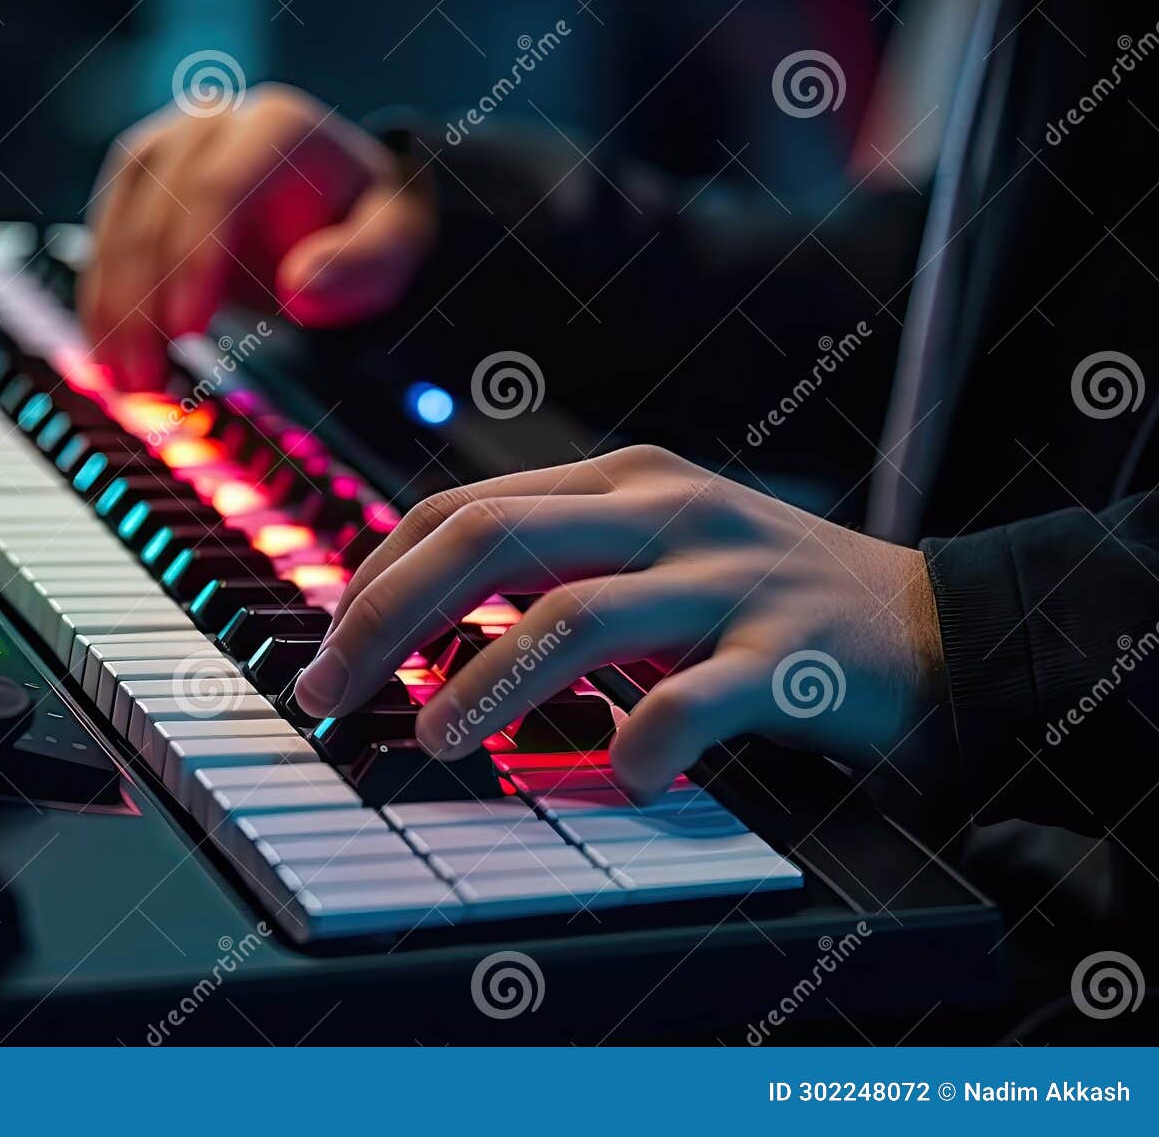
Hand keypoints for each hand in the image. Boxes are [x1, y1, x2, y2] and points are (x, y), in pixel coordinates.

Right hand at [78, 83, 437, 386]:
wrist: (335, 204)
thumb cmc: (366, 226)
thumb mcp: (395, 244)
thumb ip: (362, 263)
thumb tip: (301, 286)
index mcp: (275, 128)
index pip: (215, 189)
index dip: (193, 261)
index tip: (186, 330)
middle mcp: (208, 127)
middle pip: (154, 211)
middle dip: (142, 302)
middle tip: (146, 378)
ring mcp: (164, 153)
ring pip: (115, 225)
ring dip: (112, 310)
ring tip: (126, 381)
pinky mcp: (135, 188)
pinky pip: (103, 244)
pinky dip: (103, 304)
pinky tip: (110, 354)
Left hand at [293, 445, 949, 803]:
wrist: (933, 622)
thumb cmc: (764, 597)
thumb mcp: (652, 549)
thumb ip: (551, 564)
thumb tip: (419, 620)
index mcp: (620, 483)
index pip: (463, 508)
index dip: (378, 576)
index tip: (329, 645)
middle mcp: (665, 512)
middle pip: (492, 541)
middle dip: (391, 617)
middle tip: (332, 691)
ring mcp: (729, 578)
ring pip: (575, 616)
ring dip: (485, 682)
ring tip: (434, 737)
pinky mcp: (790, 655)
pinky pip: (696, 700)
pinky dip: (643, 743)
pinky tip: (621, 778)